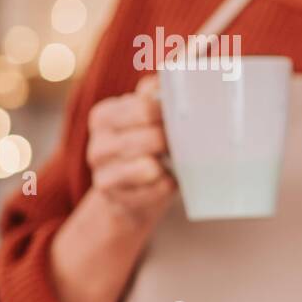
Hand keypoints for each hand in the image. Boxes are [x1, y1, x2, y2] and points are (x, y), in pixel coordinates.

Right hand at [50, 76, 177, 301]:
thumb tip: (198, 84)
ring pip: (121, 153)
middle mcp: (104, 142)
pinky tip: (165, 183)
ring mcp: (104, 170)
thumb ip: (172, 113)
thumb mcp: (165, 140)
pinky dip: (150, 184)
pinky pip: (129, 188)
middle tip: (177, 133)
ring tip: (169, 159)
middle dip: (154, 127)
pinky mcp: (114, 199)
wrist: (127, 218)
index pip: (131, 100)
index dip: (152, 99)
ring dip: (149, 154)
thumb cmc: (156, 170)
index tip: (172, 103)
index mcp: (114, 118)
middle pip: (125, 123)